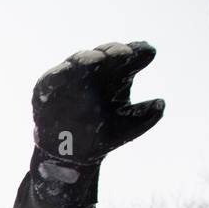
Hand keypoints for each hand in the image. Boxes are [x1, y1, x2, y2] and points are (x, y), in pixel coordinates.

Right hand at [32, 41, 163, 168]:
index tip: (148, 53)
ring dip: (87, 59)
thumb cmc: (100, 138)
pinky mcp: (48, 88)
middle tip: (123, 53)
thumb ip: (144, 118)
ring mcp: (70, 77)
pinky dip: (58, 74)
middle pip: (105, 54)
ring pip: (79, 61)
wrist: (68, 156)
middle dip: (113, 51)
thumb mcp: (125, 131)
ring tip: (96, 60)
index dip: (138, 52)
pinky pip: (51, 79)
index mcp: (116, 76)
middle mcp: (93, 72)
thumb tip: (160, 104)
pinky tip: (66, 70)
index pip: (128, 57)